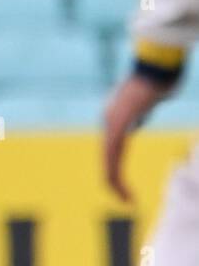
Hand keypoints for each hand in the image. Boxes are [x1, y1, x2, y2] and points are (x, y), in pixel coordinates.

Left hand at [104, 72, 176, 201]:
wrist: (159, 65)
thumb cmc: (160, 79)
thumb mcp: (149, 102)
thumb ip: (141, 113)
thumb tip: (139, 121)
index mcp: (115, 119)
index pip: (111, 151)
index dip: (115, 170)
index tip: (125, 188)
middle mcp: (109, 120)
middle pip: (107, 157)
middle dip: (113, 181)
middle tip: (125, 200)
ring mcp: (112, 120)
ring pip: (108, 157)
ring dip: (113, 179)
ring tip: (123, 197)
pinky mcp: (119, 121)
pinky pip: (113, 150)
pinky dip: (114, 167)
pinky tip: (117, 181)